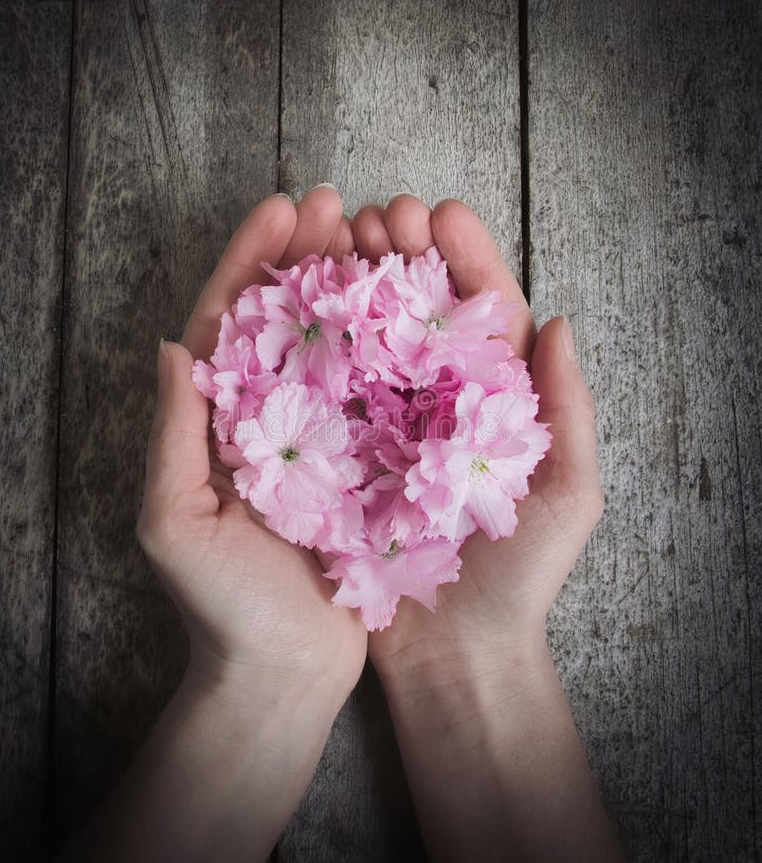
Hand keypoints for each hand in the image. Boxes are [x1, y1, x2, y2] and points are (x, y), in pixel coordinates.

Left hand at [136, 187, 366, 697]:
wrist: (284, 671)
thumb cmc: (222, 606)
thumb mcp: (175, 522)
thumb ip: (174, 434)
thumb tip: (170, 346)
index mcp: (218, 420)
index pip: (227, 322)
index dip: (249, 262)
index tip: (282, 210)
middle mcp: (266, 417)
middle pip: (283, 318)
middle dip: (304, 258)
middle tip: (335, 207)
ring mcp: (317, 438)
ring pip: (332, 345)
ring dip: (349, 288)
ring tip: (374, 239)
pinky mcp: (360, 464)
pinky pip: (372, 392)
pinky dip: (386, 347)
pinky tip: (409, 311)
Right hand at [351, 195, 603, 674]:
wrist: (457, 654)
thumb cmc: (520, 580)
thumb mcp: (567, 496)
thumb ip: (569, 412)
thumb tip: (561, 322)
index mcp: (496, 400)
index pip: (483, 311)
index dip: (463, 257)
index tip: (437, 213)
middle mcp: (439, 402)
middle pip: (419, 312)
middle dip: (400, 255)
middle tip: (372, 215)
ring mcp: (389, 425)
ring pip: (370, 339)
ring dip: (355, 286)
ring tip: (335, 242)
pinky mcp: (345, 458)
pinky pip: (330, 392)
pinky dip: (316, 346)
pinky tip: (297, 308)